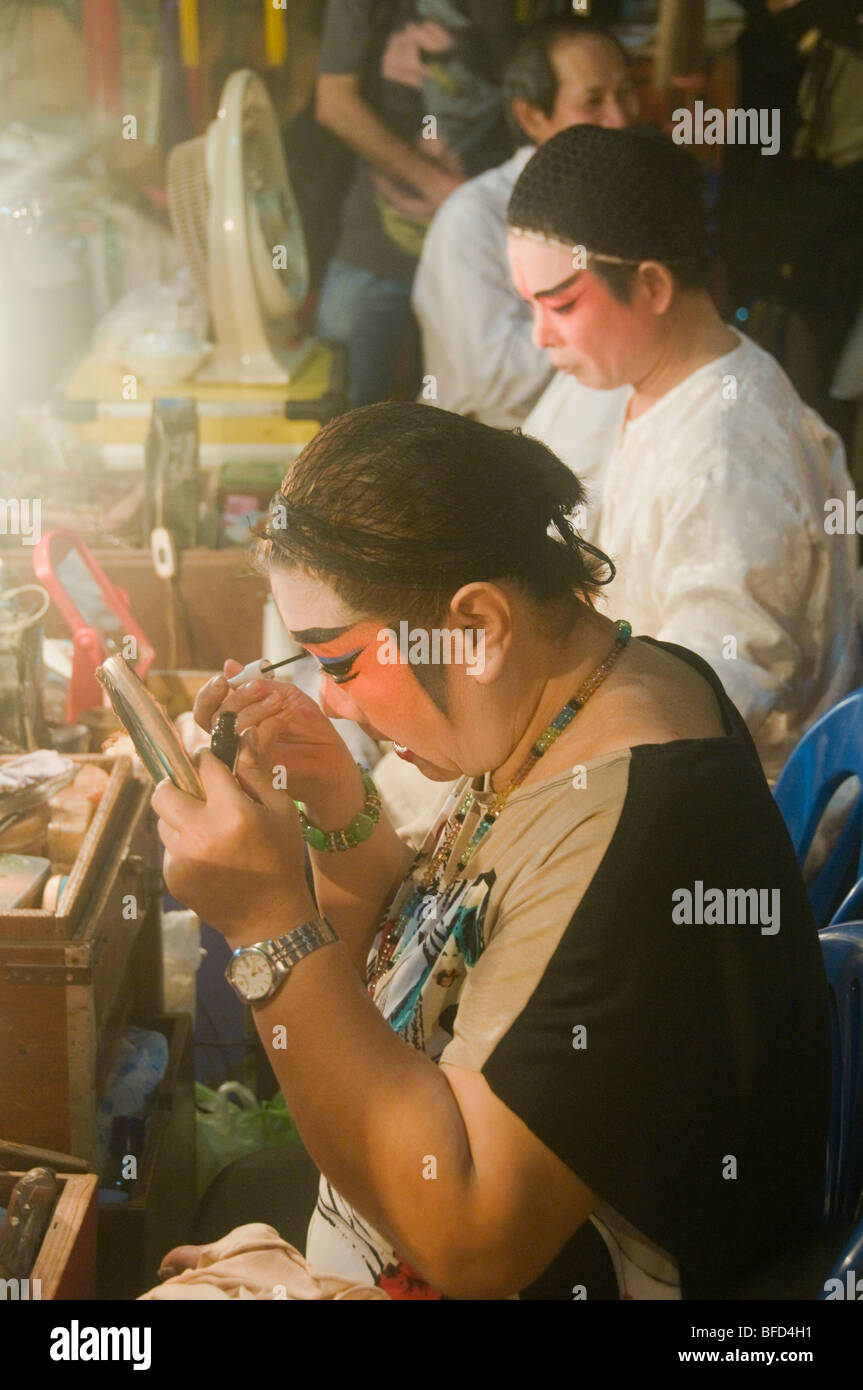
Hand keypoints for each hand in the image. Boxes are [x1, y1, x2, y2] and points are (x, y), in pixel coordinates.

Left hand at [152, 749, 314, 942]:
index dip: (207, 759)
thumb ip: (256, 774)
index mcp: (232, 812)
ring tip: (206, 829)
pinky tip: (208, 856)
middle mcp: (201, 832)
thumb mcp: (281, 811)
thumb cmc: (281, 859)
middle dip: (176, 784)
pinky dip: (183, 845)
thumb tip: (242, 739)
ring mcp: (182, 857)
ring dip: (180, 817)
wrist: (268, 917)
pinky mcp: (172, 876)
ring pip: (164, 820)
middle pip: (164, 791)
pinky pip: (169, 847)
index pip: (203, 765)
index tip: (210, 763)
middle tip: (193, 791)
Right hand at [194, 660, 360, 812]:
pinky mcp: (258, 774)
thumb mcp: (285, 696)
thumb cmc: (308, 729)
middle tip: (264, 688)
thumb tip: (229, 665)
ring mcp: (243, 759)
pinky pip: (248, 750)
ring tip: (279, 703)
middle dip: (238, 698)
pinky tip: (282, 721)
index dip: (208, 695)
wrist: (333, 759)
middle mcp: (234, 743)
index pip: (206, 711)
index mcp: (235, 723)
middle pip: (214, 719)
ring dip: (255, 711)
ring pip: (230, 732)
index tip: (223, 680)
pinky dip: (265, 729)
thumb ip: (258, 682)